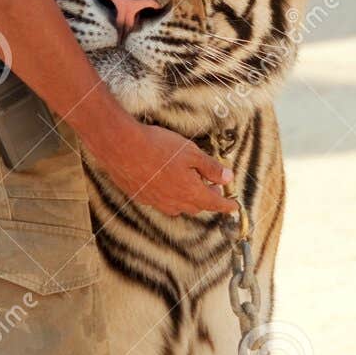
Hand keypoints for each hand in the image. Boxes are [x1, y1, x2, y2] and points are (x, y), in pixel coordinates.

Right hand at [89, 118, 236, 216]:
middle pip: (197, 206)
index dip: (226, 205)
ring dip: (189, 199)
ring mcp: (156, 202)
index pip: (214, 203)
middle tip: (213, 186)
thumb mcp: (192, 153)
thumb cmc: (158, 147)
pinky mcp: (142, 197)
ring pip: (179, 207)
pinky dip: (171, 196)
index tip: (234, 206)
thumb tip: (227, 178)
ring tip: (191, 184)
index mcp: (190, 193)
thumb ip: (211, 168)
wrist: (121, 148)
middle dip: (208, 198)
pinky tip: (168, 183)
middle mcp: (174, 202)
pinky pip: (162, 202)